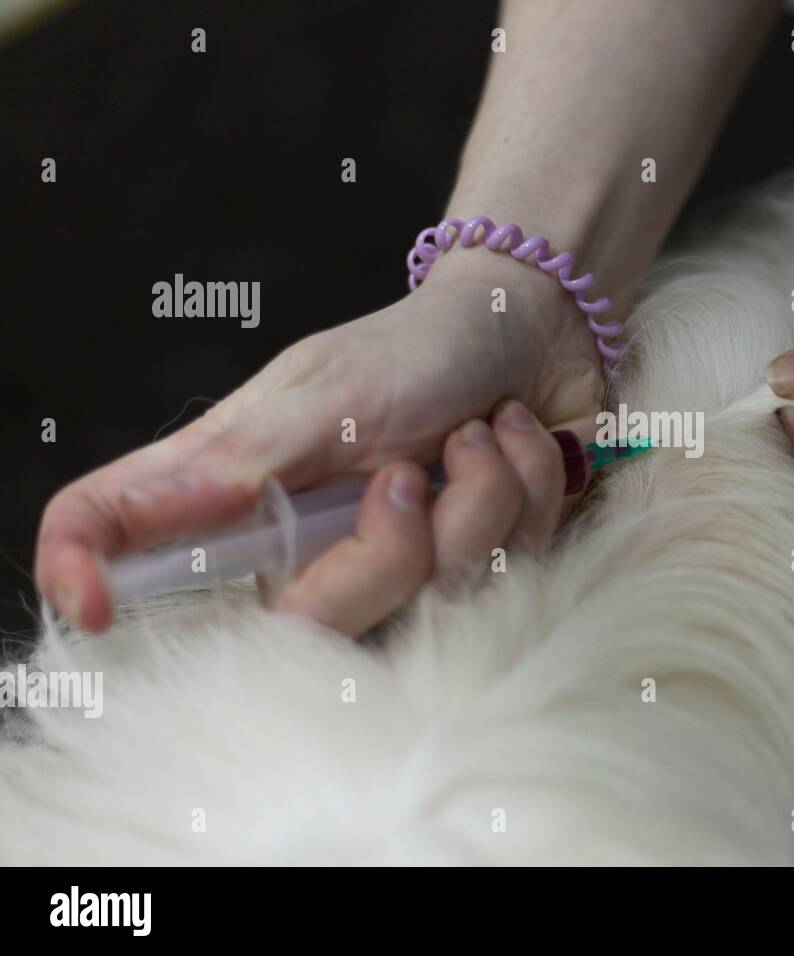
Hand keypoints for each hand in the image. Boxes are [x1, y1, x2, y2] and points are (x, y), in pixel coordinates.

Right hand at [36, 251, 602, 634]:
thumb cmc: (421, 349)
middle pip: (311, 626)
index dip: (82, 575)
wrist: (534, 328)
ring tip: (481, 434)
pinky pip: (508, 575)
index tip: (96, 609)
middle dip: (396, 545)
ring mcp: (390, 570)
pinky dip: (528, 494)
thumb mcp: (326, 394)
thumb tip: (121, 525)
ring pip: (432, 603)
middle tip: (413, 467)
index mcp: (238, 486)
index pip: (118, 533)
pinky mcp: (473, 575)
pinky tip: (519, 444)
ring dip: (481, 499)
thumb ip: (236, 465)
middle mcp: (302, 544)